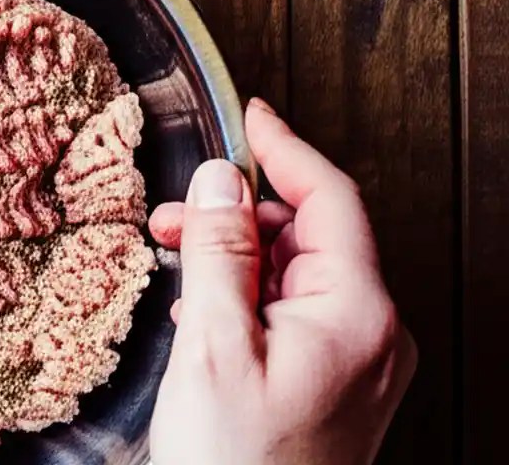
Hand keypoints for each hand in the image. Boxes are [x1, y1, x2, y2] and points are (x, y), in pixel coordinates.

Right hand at [148, 99, 415, 464]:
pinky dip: (248, 296)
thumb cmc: (233, 464)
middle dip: (240, 215)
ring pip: (299, 276)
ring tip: (176, 264)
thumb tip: (217, 180)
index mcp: (357, 315)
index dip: (284, 148)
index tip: (251, 115)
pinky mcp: (335, 386)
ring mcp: (358, 363)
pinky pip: (296, 315)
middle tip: (173, 215)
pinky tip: (204, 310)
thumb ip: (218, 251)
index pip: (330, 199)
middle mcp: (373, 335)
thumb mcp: (213, 344)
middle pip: (311, 237)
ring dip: (237, 257)